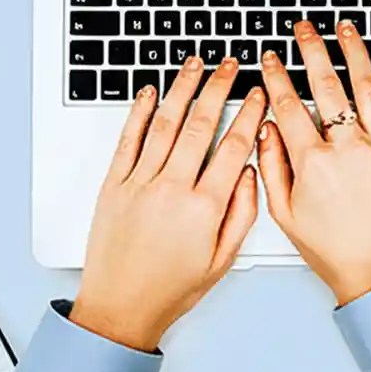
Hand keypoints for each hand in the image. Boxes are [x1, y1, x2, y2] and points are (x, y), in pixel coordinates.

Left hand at [72, 57, 265, 350]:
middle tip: (229, 65)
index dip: (248, 114)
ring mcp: (139, 184)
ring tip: (195, 64)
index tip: (257, 94)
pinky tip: (151, 92)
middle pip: (200, 125)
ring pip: (165, 124)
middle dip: (218, 88)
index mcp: (204, 208)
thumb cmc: (171, 290)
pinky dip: (140, 112)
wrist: (119, 307)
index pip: (233, 147)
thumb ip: (242, 213)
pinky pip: (129, 140)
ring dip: (182, 89)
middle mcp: (171, 189)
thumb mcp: (222, 259)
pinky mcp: (114, 185)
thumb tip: (249, 172)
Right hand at [258, 20, 370, 304]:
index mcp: (314, 162)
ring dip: (355, 52)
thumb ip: (271, 167)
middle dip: (311, 50)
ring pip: (368, 87)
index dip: (276, 77)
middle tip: (303, 29)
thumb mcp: (284, 213)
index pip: (289, 105)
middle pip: (327, 85)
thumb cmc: (331, 247)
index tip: (269, 59)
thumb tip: (265, 129)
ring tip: (345, 29)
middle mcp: (349, 148)